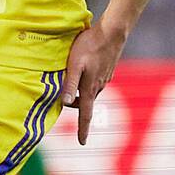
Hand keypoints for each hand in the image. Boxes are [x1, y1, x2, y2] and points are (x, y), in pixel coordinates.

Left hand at [60, 15, 127, 145]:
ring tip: (71, 78)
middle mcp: (99, 87)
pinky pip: (95, 82)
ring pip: (89, 92)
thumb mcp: (74, 64)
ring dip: (80, 91)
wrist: (113, 32)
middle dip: (74, 105)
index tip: (82, 143)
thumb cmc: (89, 46)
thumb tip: (64, 103)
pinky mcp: (108, 70)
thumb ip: (70, 83)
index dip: (83, 130)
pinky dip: (87, 82)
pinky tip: (84, 68)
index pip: (85, 115)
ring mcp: (105, 79)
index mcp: (90, 89)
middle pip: (84, 103)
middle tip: (61, 93)